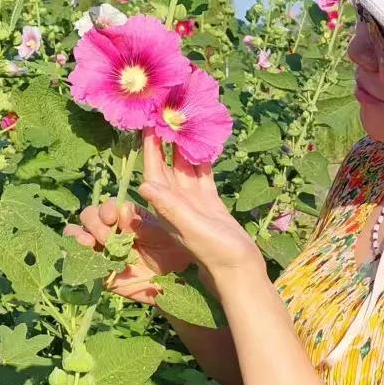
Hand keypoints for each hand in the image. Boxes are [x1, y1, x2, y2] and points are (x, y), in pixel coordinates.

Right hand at [64, 195, 192, 305]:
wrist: (175, 283)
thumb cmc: (173, 252)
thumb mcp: (163, 234)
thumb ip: (143, 224)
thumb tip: (122, 210)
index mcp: (127, 217)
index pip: (109, 206)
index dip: (107, 209)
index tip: (114, 218)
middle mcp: (111, 230)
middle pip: (89, 216)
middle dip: (95, 223)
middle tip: (107, 237)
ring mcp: (102, 249)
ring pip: (77, 233)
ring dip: (79, 234)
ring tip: (90, 242)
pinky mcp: (97, 270)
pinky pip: (77, 260)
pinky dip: (73, 254)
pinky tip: (82, 253)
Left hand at [136, 130, 262, 284]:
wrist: (240, 269)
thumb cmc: (215, 252)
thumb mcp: (191, 228)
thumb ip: (170, 207)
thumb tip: (143, 185)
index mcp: (168, 207)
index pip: (154, 171)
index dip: (149, 148)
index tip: (147, 124)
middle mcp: (177, 202)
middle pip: (167, 166)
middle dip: (164, 142)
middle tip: (164, 115)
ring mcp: (194, 202)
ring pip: (185, 168)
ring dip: (183, 147)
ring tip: (183, 123)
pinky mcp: (210, 202)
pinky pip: (202, 175)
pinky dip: (202, 160)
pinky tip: (204, 144)